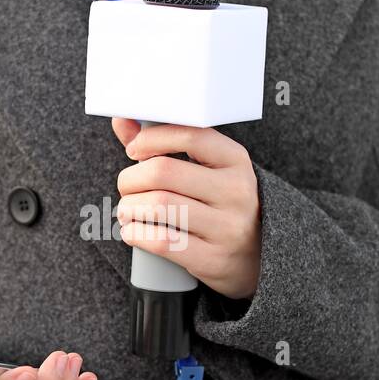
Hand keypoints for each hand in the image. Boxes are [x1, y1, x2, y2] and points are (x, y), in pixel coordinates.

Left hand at [112, 118, 260, 299]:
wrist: (257, 255)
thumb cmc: (219, 204)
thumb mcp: (205, 169)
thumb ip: (165, 143)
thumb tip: (122, 121)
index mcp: (235, 160)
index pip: (190, 135)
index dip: (151, 139)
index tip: (133, 150)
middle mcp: (236, 191)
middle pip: (163, 172)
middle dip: (130, 179)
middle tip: (126, 188)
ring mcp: (227, 227)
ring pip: (158, 206)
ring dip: (128, 208)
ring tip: (126, 211)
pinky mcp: (213, 258)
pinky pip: (162, 242)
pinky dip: (135, 234)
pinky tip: (132, 232)